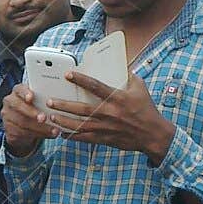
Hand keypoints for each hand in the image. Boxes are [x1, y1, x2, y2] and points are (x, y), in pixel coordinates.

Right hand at [1, 83, 50, 157]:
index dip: (25, 93)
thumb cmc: (36, 109)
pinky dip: (38, 135)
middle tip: (44, 118)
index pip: (19, 89)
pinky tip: (49, 134)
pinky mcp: (9, 130)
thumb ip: (45, 100)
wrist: (25, 127)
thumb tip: (60, 101)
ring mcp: (7, 117)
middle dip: (32, 112)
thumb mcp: (40, 102)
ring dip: (40, 127)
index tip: (31, 97)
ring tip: (54, 130)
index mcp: (18, 91)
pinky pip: (22, 133)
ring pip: (22, 122)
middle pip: (18, 106)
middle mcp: (10, 102)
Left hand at [48, 70, 175, 162]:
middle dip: (63, 105)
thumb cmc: (146, 109)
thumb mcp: (140, 88)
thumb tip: (120, 65)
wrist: (153, 134)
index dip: (80, 80)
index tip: (67, 74)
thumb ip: (128, 76)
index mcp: (117, 98)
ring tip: (50, 116)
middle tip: (49, 101)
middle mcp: (109, 113)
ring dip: (63, 121)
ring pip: (79, 125)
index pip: (95, 86)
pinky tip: (62, 133)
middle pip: (81, 109)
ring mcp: (106, 127)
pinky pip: (85, 138)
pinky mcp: (105, 138)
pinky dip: (72, 137)